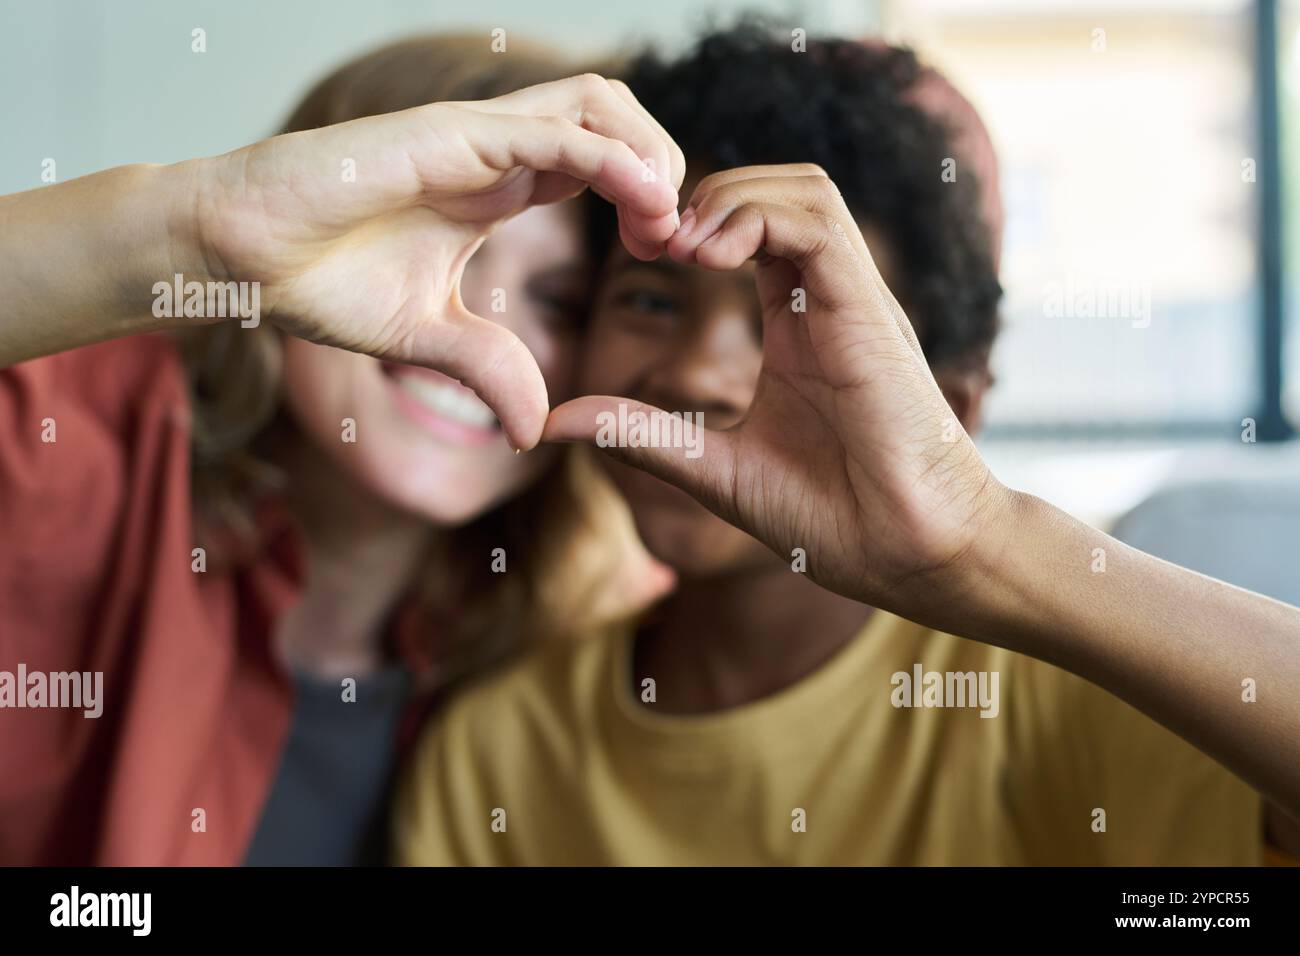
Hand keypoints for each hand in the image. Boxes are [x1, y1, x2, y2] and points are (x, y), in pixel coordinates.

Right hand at [188, 74, 683, 448]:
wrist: (240, 256)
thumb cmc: (319, 280)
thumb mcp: (430, 338)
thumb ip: (491, 370)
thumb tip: (536, 432)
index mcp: (502, 188)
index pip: (604, 163)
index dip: (649, 200)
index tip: (665, 256)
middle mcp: (498, 152)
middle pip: (616, 119)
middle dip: (666, 168)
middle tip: (676, 238)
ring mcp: (475, 138)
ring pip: (598, 105)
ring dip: (651, 153)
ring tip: (664, 220)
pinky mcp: (449, 138)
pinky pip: (552, 132)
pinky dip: (610, 159)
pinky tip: (642, 202)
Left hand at [545, 165, 1011, 614]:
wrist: (912, 556)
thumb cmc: (836, 519)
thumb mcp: (717, 471)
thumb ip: (644, 438)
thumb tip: (558, 423)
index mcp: (797, 325)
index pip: (754, 228)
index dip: (695, 221)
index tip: (646, 255)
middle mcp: (828, 302)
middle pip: (778, 190)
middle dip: (708, 194)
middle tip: (654, 240)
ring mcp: (853, 301)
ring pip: (802, 189)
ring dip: (731, 198)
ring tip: (681, 248)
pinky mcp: (869, 311)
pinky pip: (820, 223)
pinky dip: (760, 218)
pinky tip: (710, 257)